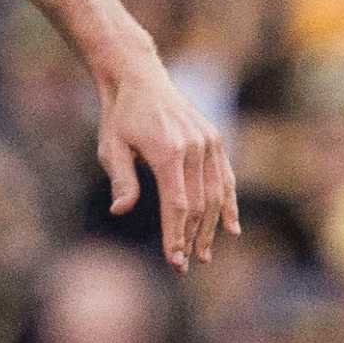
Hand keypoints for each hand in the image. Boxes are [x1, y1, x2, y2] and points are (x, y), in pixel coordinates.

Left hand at [97, 56, 240, 270]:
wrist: (140, 77)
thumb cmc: (120, 117)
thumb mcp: (111, 147)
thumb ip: (121, 179)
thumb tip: (121, 210)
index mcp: (168, 151)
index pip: (177, 204)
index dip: (176, 235)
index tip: (174, 260)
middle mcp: (194, 147)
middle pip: (200, 204)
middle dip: (192, 238)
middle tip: (185, 264)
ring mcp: (209, 142)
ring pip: (216, 194)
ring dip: (211, 228)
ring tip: (204, 254)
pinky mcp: (215, 139)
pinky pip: (226, 178)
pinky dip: (230, 204)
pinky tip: (231, 228)